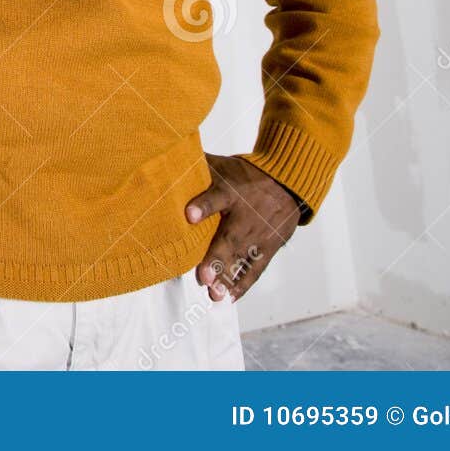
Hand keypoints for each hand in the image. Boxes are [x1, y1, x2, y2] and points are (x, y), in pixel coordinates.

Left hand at [184, 152, 299, 302]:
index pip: (217, 197)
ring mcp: (259, 234)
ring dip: (228, 277)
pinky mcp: (269, 247)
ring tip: (214, 294)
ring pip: (243, 258)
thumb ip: (195, 165)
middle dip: (216, 257)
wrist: (287, 183)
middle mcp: (246, 215)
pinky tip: (229, 297)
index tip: (188, 215)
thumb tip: (162, 153)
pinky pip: (256, 268)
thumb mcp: (222, 165)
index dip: (203, 206)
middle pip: (231, 237)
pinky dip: (244, 284)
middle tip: (202, 276)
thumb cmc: (244, 175)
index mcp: (232, 191)